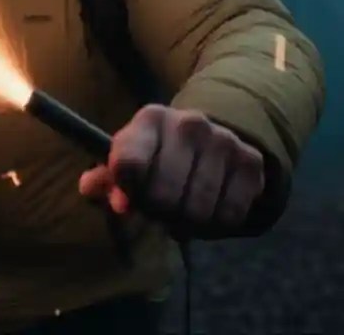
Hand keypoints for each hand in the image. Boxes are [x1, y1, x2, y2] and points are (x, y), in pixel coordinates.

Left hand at [78, 104, 264, 230]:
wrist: (207, 140)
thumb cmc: (154, 158)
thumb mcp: (125, 162)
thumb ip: (104, 179)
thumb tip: (91, 188)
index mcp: (151, 118)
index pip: (129, 166)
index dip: (127, 192)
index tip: (129, 197)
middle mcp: (189, 123)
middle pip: (164, 196)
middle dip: (158, 213)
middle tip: (160, 209)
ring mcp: (223, 140)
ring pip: (198, 210)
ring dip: (188, 223)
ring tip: (182, 211)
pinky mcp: (251, 161)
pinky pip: (230, 215)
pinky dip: (216, 225)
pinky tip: (209, 209)